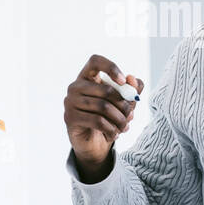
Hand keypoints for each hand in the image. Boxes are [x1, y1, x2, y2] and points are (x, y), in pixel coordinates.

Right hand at [63, 55, 144, 181]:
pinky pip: (97, 121)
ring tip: (124, 127)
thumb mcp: (124, 103)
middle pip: (106, 90)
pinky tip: (114, 134)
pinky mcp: (70, 117)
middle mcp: (75, 86)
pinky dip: (111, 130)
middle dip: (124, 105)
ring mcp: (70, 101)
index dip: (111, 68)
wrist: (94, 143)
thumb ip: (132, 90)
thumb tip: (133, 80)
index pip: (95, 61)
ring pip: (103, 107)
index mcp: (88, 77)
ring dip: (120, 120)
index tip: (123, 81)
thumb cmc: (108, 118)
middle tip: (131, 116)